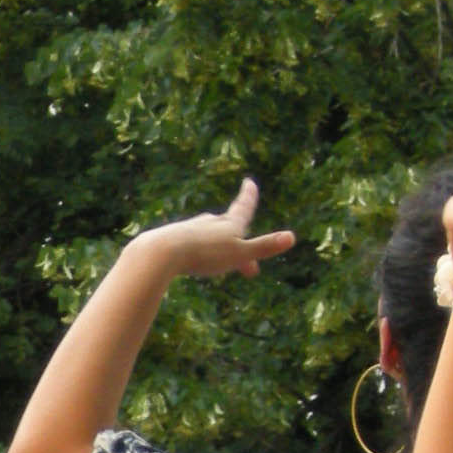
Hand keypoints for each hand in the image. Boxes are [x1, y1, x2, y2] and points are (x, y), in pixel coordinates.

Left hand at [137, 178, 297, 283]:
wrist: (161, 253)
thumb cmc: (204, 254)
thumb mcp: (239, 253)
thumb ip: (264, 247)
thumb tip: (292, 237)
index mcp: (228, 223)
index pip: (243, 206)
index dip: (248, 196)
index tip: (249, 182)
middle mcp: (209, 222)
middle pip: (227, 229)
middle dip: (238, 245)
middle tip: (249, 269)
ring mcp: (189, 230)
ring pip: (207, 237)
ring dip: (217, 252)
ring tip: (216, 264)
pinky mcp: (171, 240)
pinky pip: (188, 247)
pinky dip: (195, 255)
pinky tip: (186, 263)